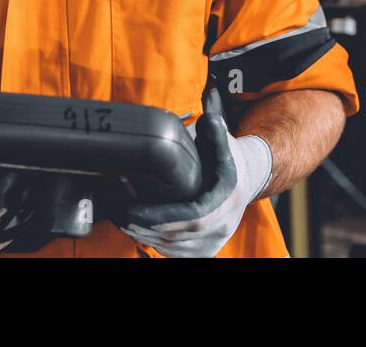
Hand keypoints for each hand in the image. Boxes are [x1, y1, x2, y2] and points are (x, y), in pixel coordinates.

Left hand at [117, 87, 271, 257]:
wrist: (246, 180)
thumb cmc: (228, 159)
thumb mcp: (224, 141)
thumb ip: (215, 128)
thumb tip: (208, 112)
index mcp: (228, 196)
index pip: (195, 215)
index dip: (165, 217)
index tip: (136, 211)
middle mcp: (225, 223)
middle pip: (182, 235)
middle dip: (146, 227)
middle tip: (120, 214)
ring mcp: (216, 240)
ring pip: (176, 247)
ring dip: (145, 236)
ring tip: (121, 221)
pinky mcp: (206, 251)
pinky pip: (176, 253)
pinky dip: (154, 244)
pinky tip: (136, 231)